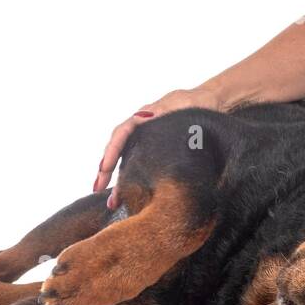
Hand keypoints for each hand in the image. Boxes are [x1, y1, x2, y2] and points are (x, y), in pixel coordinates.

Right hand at [94, 87, 223, 208]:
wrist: (207, 102)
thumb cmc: (197, 102)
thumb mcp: (185, 104)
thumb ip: (169, 111)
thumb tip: (152, 118)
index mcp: (146, 115)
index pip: (122, 132)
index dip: (112, 150)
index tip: (104, 167)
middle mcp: (141, 128)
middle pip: (118, 148)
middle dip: (105, 169)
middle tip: (97, 188)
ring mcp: (147, 140)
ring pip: (126, 160)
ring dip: (117, 180)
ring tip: (111, 202)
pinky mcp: (154, 151)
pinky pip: (138, 165)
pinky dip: (131, 180)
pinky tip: (128, 197)